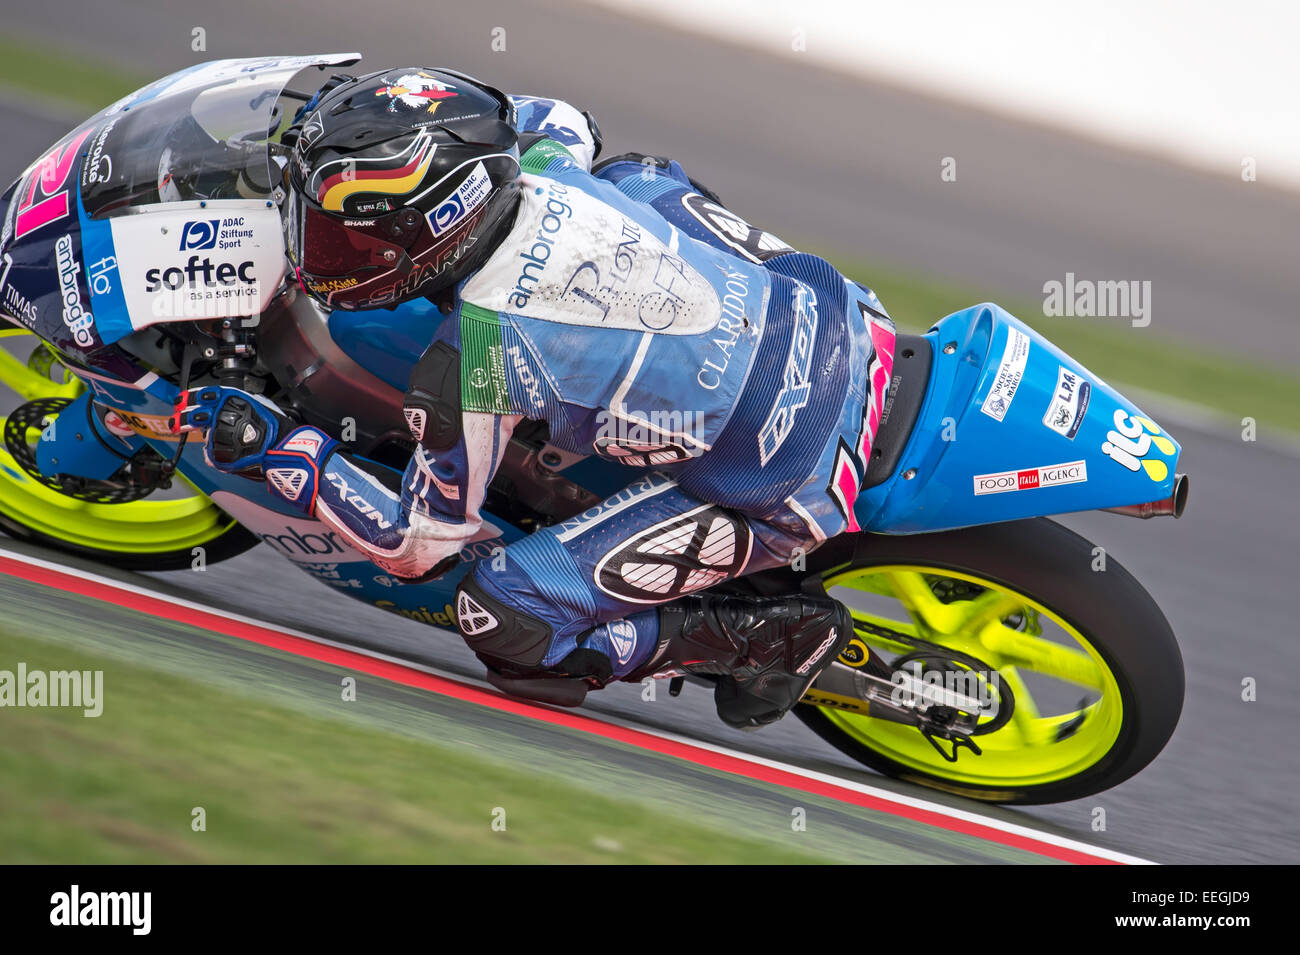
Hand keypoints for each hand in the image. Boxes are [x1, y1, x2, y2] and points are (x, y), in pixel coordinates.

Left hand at [172, 385, 337, 512]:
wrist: (279, 447)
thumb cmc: (272, 426)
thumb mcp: (254, 403)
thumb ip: (235, 404)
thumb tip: (221, 407)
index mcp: (229, 399)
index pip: (202, 395)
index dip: (188, 398)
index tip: (181, 401)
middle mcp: (220, 414)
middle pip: (193, 415)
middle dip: (182, 418)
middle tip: (176, 421)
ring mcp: (217, 434)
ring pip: (204, 434)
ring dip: (203, 436)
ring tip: (204, 438)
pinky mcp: (218, 452)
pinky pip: (213, 452)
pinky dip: (216, 453)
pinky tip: (227, 452)